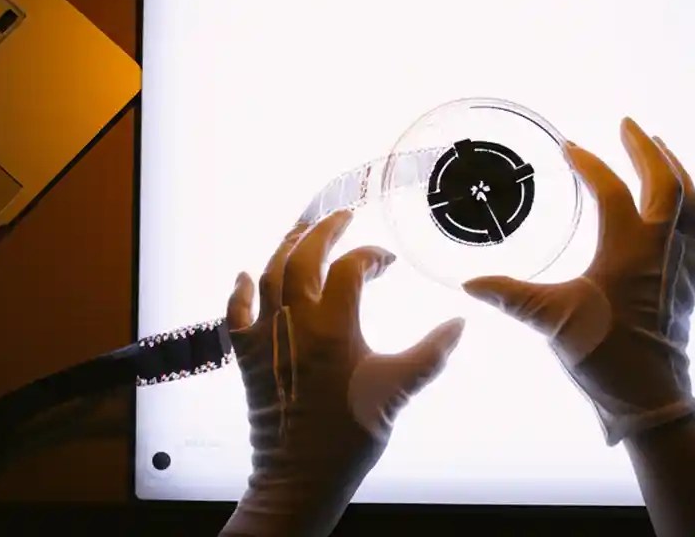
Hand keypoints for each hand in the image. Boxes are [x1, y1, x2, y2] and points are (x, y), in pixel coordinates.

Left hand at [221, 210, 464, 536]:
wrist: (300, 477)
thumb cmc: (351, 435)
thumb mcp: (397, 390)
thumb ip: (430, 353)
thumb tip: (460, 323)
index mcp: (332, 327)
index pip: (350, 269)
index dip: (371, 256)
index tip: (387, 260)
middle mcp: (293, 322)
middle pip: (301, 256)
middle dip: (323, 230)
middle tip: (342, 216)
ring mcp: (264, 336)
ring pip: (268, 274)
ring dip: (285, 247)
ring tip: (301, 231)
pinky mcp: (246, 356)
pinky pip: (235, 312)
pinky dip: (239, 290)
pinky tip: (244, 276)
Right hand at [463, 117, 694, 444]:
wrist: (649, 395)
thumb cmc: (602, 354)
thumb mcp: (550, 319)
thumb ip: (508, 294)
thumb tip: (468, 282)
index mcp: (627, 248)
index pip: (609, 189)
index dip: (589, 163)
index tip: (569, 146)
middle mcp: (661, 247)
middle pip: (665, 181)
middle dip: (645, 149)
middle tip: (627, 125)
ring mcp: (683, 263)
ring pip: (693, 200)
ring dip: (676, 168)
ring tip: (660, 147)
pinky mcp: (693, 282)